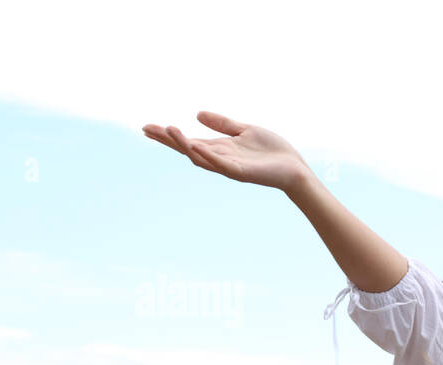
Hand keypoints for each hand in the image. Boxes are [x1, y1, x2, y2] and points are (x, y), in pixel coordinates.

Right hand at [142, 111, 311, 190]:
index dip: (169, 135)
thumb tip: (197, 113)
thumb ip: (223, 124)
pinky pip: (221, 165)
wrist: (295, 168)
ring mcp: (229, 167)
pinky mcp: (242, 172)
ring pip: (200, 157)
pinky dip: (208, 156)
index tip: (148, 127)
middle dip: (168, 140)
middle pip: (187, 149)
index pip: (188, 141)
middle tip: (147, 129)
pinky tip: (195, 146)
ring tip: (168, 129)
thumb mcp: (244, 130)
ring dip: (183, 144)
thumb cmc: (273, 152)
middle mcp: (220, 159)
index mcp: (219, 149)